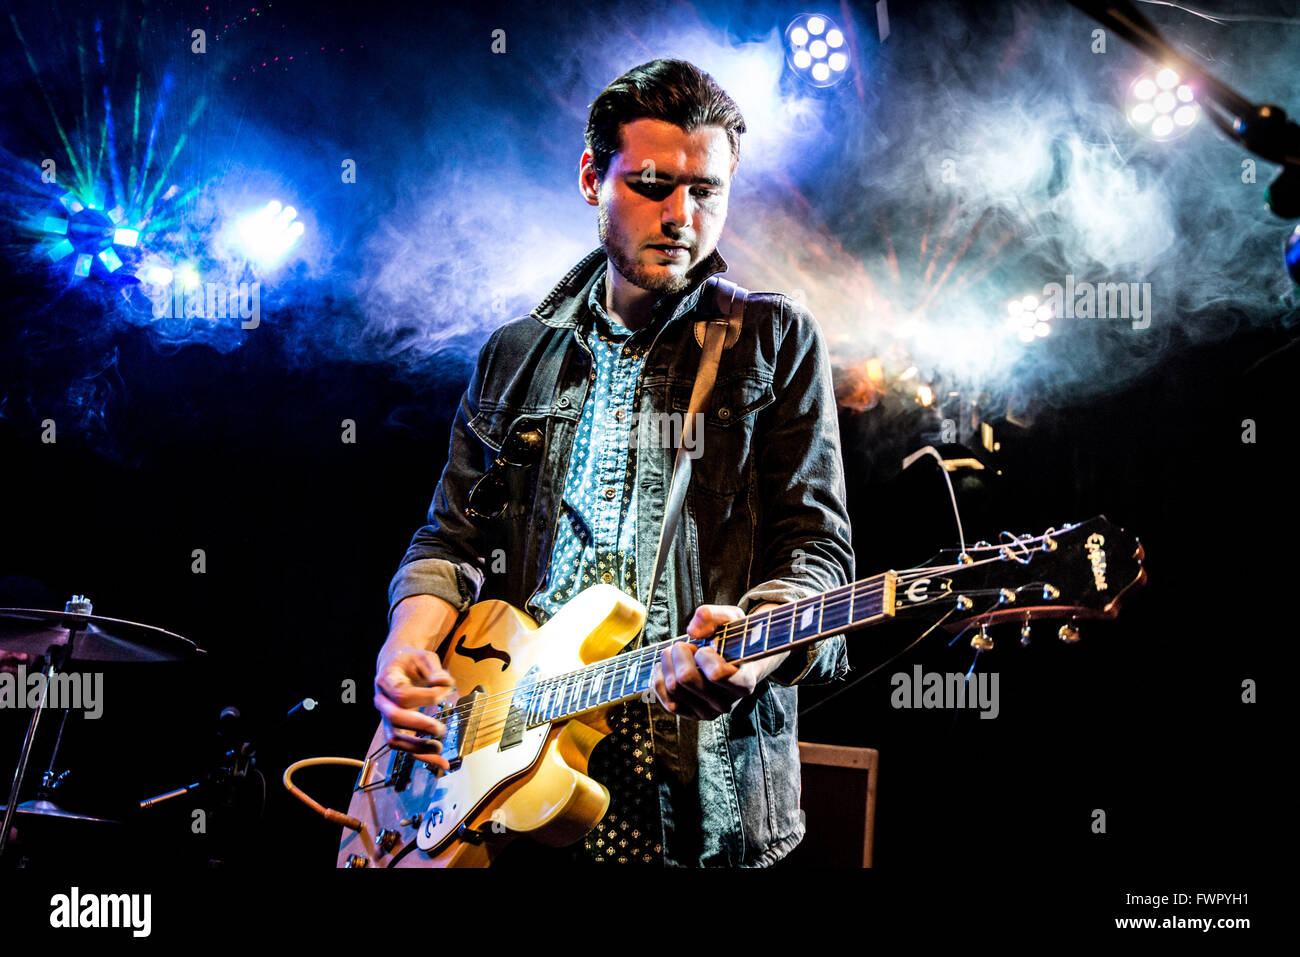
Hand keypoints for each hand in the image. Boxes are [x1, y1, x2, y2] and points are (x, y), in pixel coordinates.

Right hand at [374, 646, 455, 769]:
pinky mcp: (396, 729)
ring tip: (439, 748)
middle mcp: (382, 700)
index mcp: (387, 680)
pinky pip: (404, 748)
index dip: (426, 696)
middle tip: (440, 728)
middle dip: (419, 726)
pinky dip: (422, 757)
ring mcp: (386, 717)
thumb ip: (436, 670)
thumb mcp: (425, 658)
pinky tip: (441, 762)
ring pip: (395, 739)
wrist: (396, 665)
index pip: (402, 694)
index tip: (445, 690)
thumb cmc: (411, 661)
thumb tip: (446, 683)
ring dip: (417, 748)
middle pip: (394, 718)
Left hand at [651, 603, 787, 719]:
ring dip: (668, 662)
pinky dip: (659, 678)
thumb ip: (714, 616)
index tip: (708, 647)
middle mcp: (726, 704)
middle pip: (686, 678)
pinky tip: (666, 666)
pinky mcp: (690, 715)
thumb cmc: (736, 640)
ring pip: (673, 687)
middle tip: (686, 645)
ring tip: (678, 653)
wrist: (737, 664)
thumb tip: (692, 632)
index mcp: (743, 683)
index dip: (705, 655)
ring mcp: (708, 713)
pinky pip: (664, 700)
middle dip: (680, 652)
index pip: (717, 674)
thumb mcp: (732, 619)